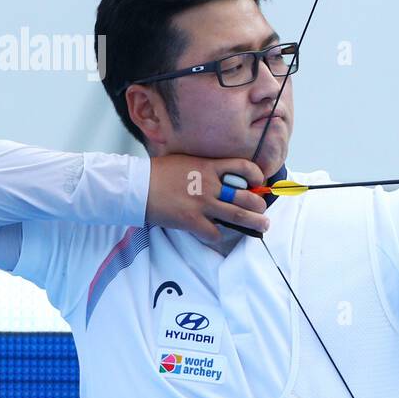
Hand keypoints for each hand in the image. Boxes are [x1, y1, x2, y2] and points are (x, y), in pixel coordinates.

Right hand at [147, 154, 269, 242]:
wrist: (135, 186)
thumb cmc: (158, 173)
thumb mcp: (186, 161)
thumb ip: (205, 167)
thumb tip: (221, 174)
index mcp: (209, 166)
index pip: (243, 167)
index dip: (256, 176)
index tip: (258, 183)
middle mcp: (209, 184)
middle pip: (247, 196)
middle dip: (260, 205)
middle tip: (263, 211)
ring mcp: (202, 203)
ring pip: (238, 215)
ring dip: (254, 223)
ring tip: (263, 226)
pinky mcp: (191, 220)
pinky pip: (215, 232)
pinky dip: (219, 235)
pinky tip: (216, 234)